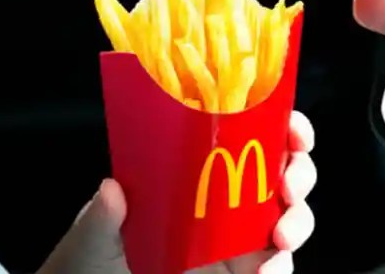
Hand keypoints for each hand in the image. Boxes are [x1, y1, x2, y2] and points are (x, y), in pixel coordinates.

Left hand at [38, 111, 316, 273]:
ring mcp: (234, 242)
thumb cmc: (86, 267)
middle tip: (289, 184)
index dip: (277, 125)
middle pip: (280, 172)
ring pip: (290, 217)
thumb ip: (100, 220)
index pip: (241, 135)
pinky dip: (282, 267)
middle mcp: (219, 202)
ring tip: (281, 236)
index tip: (291, 128)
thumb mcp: (89, 241)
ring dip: (299, 219)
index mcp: (189, 173)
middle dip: (299, 170)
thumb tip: (111, 189)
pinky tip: (267, 271)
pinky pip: (277, 267)